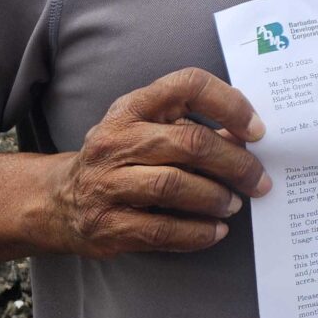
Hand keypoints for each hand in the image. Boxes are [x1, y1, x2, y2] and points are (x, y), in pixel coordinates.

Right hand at [45, 68, 269, 257]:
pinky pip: (160, 230)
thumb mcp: (149, 132)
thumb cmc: (121, 160)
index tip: (257, 130)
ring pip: (173, 185)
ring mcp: (106, 182)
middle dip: (234, 163)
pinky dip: (196, 232)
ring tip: (235, 205)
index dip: (229, 104)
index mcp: (132, 108)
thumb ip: (195, 130)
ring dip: (214, 197)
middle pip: (189, 143)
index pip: (187, 85)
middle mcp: (115, 140)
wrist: (58, 201)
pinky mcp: (106, 224)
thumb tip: (248, 140)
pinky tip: (215, 231)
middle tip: (259, 180)